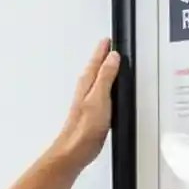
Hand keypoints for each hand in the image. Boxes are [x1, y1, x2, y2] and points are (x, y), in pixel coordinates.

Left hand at [51, 38, 121, 169]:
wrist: (76, 149)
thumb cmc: (84, 127)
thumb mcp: (100, 97)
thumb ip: (107, 76)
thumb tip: (113, 57)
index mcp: (87, 82)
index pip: (97, 59)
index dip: (104, 48)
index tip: (109, 38)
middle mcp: (86, 89)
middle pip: (96, 66)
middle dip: (103, 55)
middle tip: (108, 44)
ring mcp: (88, 100)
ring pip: (97, 78)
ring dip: (103, 69)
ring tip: (109, 61)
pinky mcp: (93, 112)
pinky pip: (100, 92)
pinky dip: (105, 86)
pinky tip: (108, 89)